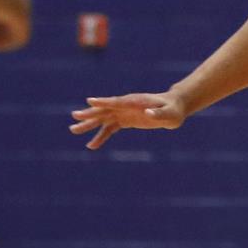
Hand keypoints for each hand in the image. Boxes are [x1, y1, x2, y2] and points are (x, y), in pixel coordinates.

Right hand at [69, 92, 187, 149]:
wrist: (173, 108)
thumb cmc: (173, 110)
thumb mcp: (170, 113)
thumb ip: (159, 113)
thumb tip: (148, 113)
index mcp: (135, 101)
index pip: (117, 101)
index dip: (104, 102)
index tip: (90, 101)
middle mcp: (125, 106)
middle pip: (104, 109)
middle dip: (90, 113)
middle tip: (75, 117)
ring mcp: (124, 113)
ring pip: (103, 119)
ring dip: (89, 125)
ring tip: (73, 130)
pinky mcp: (125, 120)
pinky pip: (109, 129)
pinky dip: (101, 136)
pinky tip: (92, 145)